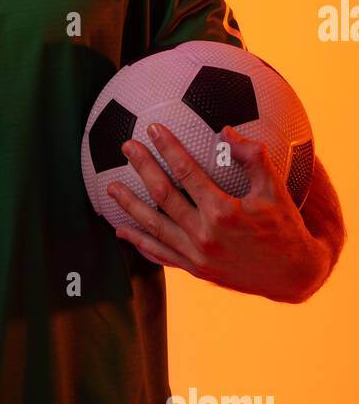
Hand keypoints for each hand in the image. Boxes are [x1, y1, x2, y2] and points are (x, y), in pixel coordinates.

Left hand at [106, 122, 328, 301]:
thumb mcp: (276, 190)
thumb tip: (225, 131)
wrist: (292, 275)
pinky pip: (161, 255)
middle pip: (162, 196)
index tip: (153, 129)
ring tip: (110, 187)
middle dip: (141, 168)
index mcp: (223, 211)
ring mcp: (197, 255)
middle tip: (125, 147)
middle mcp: (204, 234)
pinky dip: (140, 243)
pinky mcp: (195, 270)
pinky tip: (122, 232)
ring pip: (154, 228)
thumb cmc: (285, 227)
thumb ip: (253, 158)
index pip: (186, 173)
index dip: (167, 149)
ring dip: (129, 206)